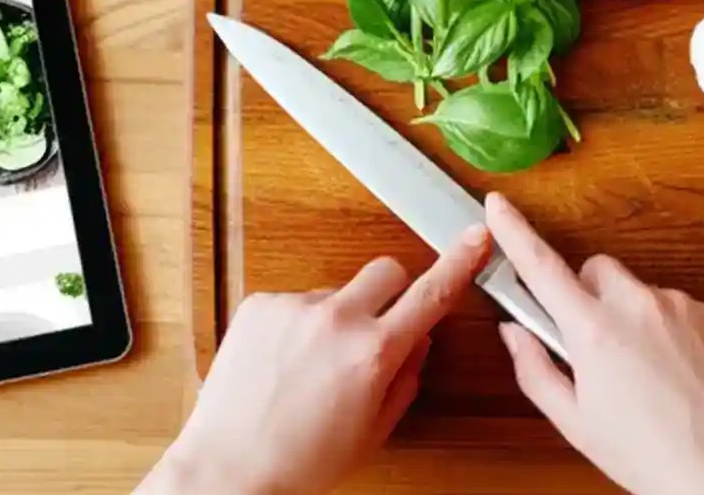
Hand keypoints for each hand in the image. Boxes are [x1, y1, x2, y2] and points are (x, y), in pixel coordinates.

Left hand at [137, 224, 491, 494]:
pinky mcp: (260, 304)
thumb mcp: (372, 432)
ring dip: (335, 319)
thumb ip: (405, 379)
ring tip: (309, 370)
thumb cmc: (301, 462)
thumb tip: (419, 341)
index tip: (475, 236)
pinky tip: (281, 364)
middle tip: (376, 330)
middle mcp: (336, 319)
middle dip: (391, 293)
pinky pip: (295, 303)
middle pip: (386, 271)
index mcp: (373, 353)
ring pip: (336, 293)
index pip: (430, 294)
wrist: (229, 468)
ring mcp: (294, 307)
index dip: (459, 262)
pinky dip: (296, 327)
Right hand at [487, 193, 703, 494]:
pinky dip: (667, 330)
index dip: (514, 230)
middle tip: (590, 344)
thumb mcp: (573, 421)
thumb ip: (533, 368)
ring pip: (638, 291)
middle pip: (595, 271)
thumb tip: (514, 332)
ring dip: (629, 316)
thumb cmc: (649, 456)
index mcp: (594, 332)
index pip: (542, 266)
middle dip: (585, 296)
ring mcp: (682, 308)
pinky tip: (674, 374)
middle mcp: (639, 307)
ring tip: (643, 373)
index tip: (498, 205)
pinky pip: (676, 308)